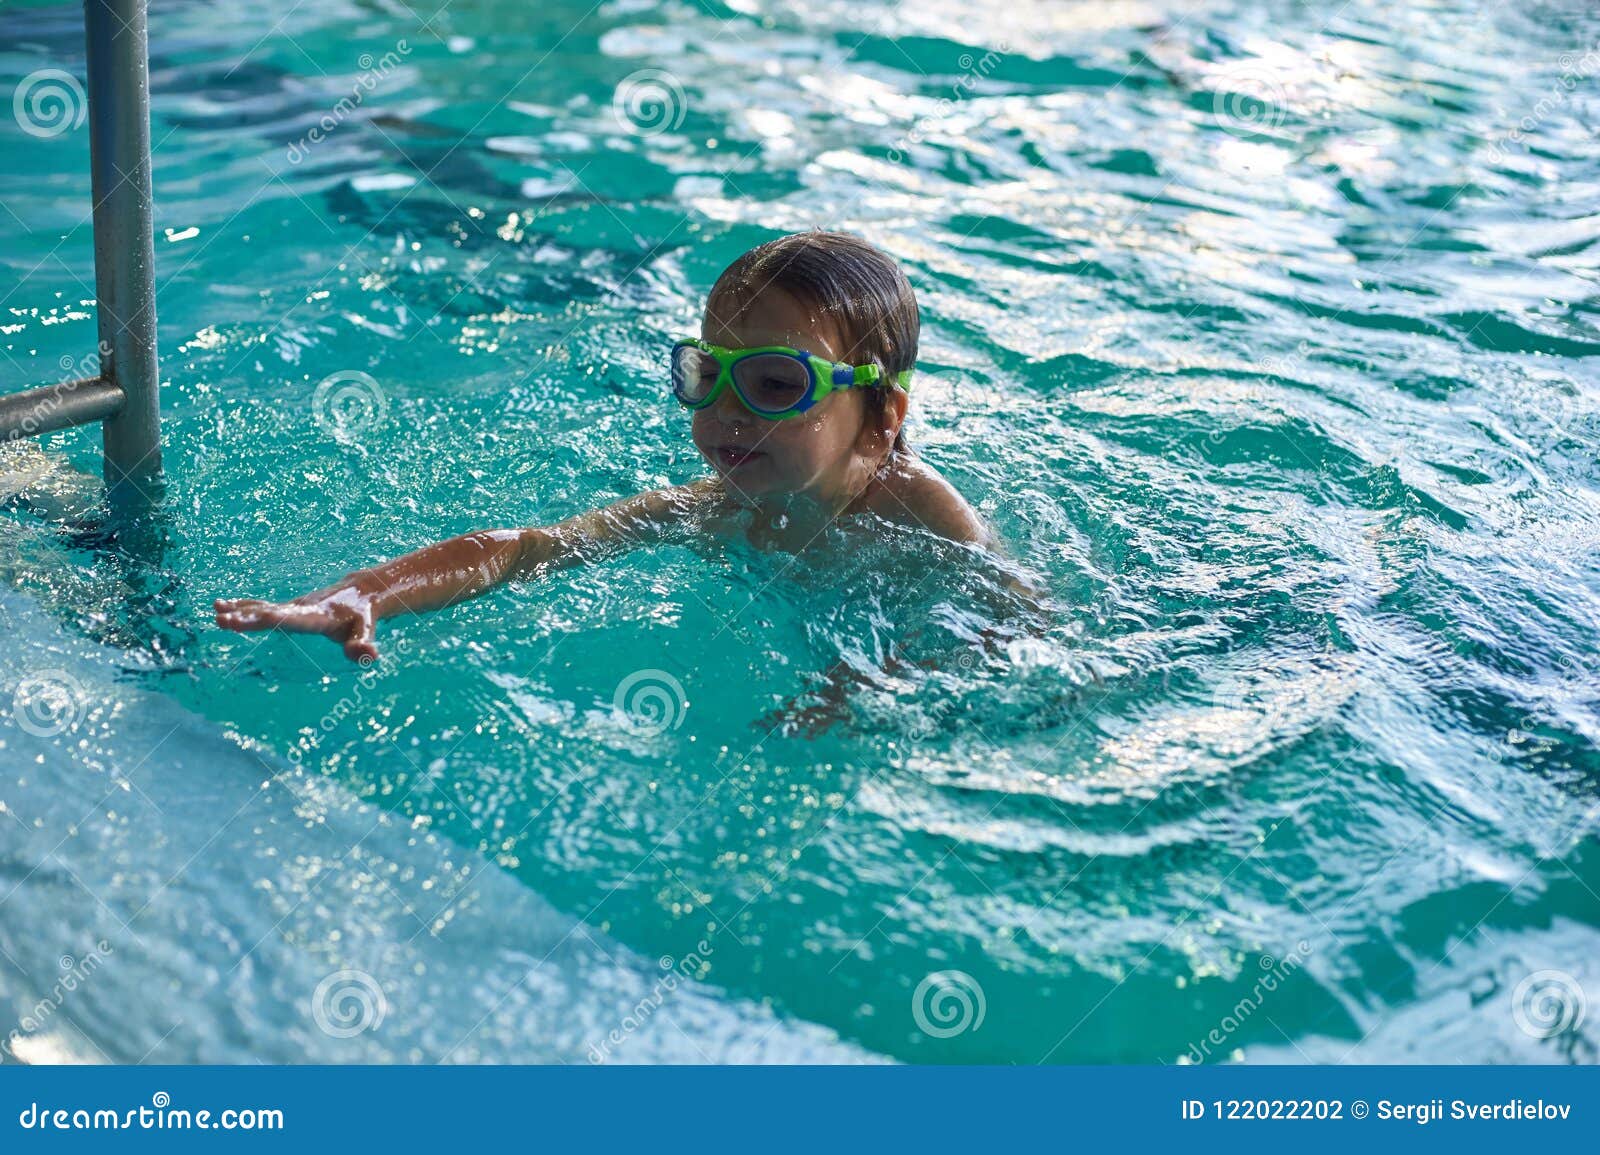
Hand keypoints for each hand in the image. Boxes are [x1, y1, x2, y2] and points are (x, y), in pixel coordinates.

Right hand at [214, 586, 379, 662]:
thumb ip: (364, 644)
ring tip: (215, 608)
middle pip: (270, 612)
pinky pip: (263, 606)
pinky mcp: (290, 607)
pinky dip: (244, 606)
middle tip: (220, 619)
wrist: (362, 592)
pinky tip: (223, 605)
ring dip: (240, 609)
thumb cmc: (363, 617)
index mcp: (317, 616)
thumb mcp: (368, 631)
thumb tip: (367, 655)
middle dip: (246, 617)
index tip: (245, 620)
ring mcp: (294, 606)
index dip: (266, 620)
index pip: (288, 619)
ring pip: (264, 607)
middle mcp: (301, 608)